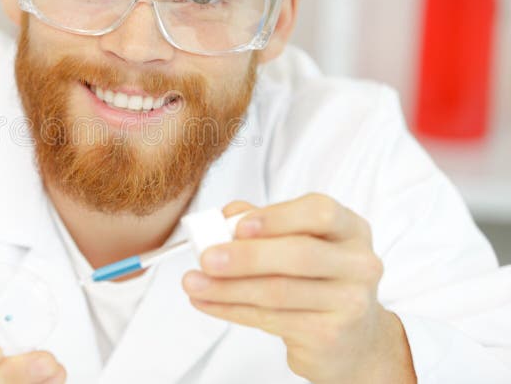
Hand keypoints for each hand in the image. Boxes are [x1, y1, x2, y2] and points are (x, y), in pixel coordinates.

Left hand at [181, 194, 414, 383]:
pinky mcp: (329, 336)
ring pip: (278, 292)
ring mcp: (349, 303)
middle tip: (206, 258)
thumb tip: (226, 216)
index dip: (277, 217)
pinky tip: (207, 302)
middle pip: (299, 255)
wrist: (353, 340)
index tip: (238, 225)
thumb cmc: (317, 280)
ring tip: (193, 283)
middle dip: (245, 256)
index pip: (319, 213)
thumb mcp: (300, 243)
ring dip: (227, 288)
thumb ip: (264, 224)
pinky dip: (231, 310)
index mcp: (350, 229)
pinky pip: (270, 319)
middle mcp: (358, 264)